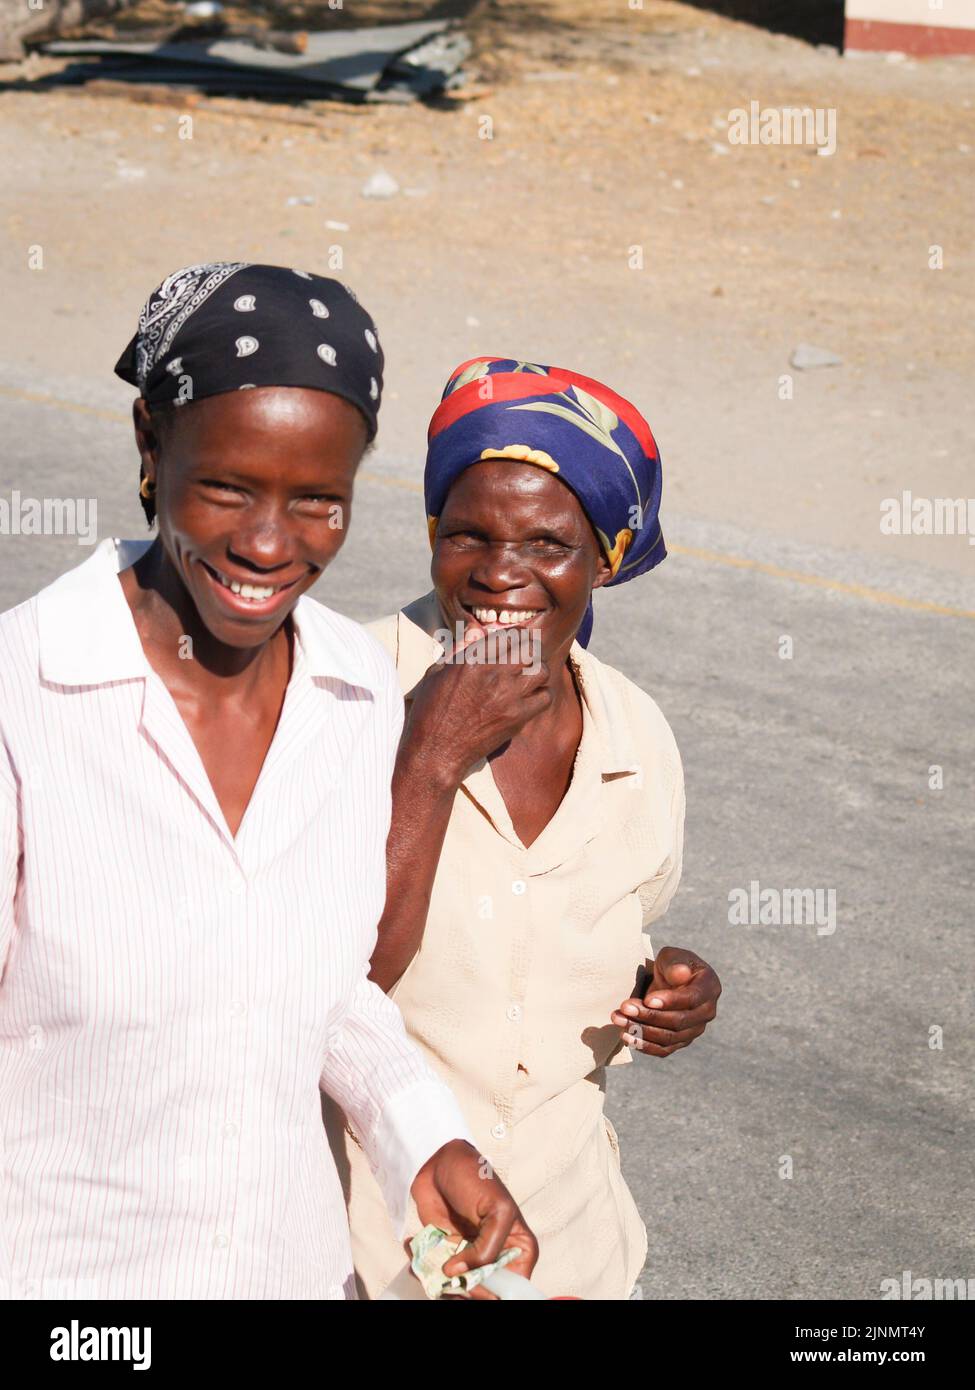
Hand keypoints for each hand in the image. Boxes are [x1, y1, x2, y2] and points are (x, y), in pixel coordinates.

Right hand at [404, 623, 550, 787]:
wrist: (436, 751)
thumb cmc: (430, 712)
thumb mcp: (435, 673)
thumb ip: (458, 651)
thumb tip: (476, 633)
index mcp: (472, 660)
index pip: (508, 635)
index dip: (514, 635)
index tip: (515, 640)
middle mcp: (493, 674)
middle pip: (529, 648)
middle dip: (529, 649)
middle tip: (525, 657)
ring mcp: (508, 696)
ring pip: (542, 670)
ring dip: (538, 671)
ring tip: (529, 677)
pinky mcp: (517, 717)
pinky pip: (545, 697)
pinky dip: (541, 695)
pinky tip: (531, 698)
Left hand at [410, 1139, 538, 1300]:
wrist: (439, 1162)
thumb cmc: (475, 1177)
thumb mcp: (496, 1209)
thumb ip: (487, 1249)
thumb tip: (457, 1275)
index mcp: (518, 1250)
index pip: (514, 1288)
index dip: (494, 1292)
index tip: (473, 1284)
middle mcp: (495, 1259)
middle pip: (484, 1295)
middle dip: (462, 1291)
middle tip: (446, 1272)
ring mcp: (469, 1259)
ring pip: (457, 1292)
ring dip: (437, 1283)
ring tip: (427, 1261)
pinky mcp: (446, 1255)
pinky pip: (435, 1277)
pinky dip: (421, 1270)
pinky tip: (414, 1250)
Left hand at [611, 946, 720, 1057]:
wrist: (668, 980)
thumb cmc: (671, 964)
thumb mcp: (672, 956)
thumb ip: (675, 964)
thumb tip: (682, 973)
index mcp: (709, 987)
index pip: (691, 999)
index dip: (670, 1001)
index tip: (647, 999)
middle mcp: (707, 1011)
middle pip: (679, 1022)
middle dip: (649, 1016)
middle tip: (625, 1007)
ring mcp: (695, 1029)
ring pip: (669, 1037)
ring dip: (642, 1031)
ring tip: (619, 1020)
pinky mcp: (681, 1041)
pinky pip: (664, 1049)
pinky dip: (645, 1045)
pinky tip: (627, 1037)